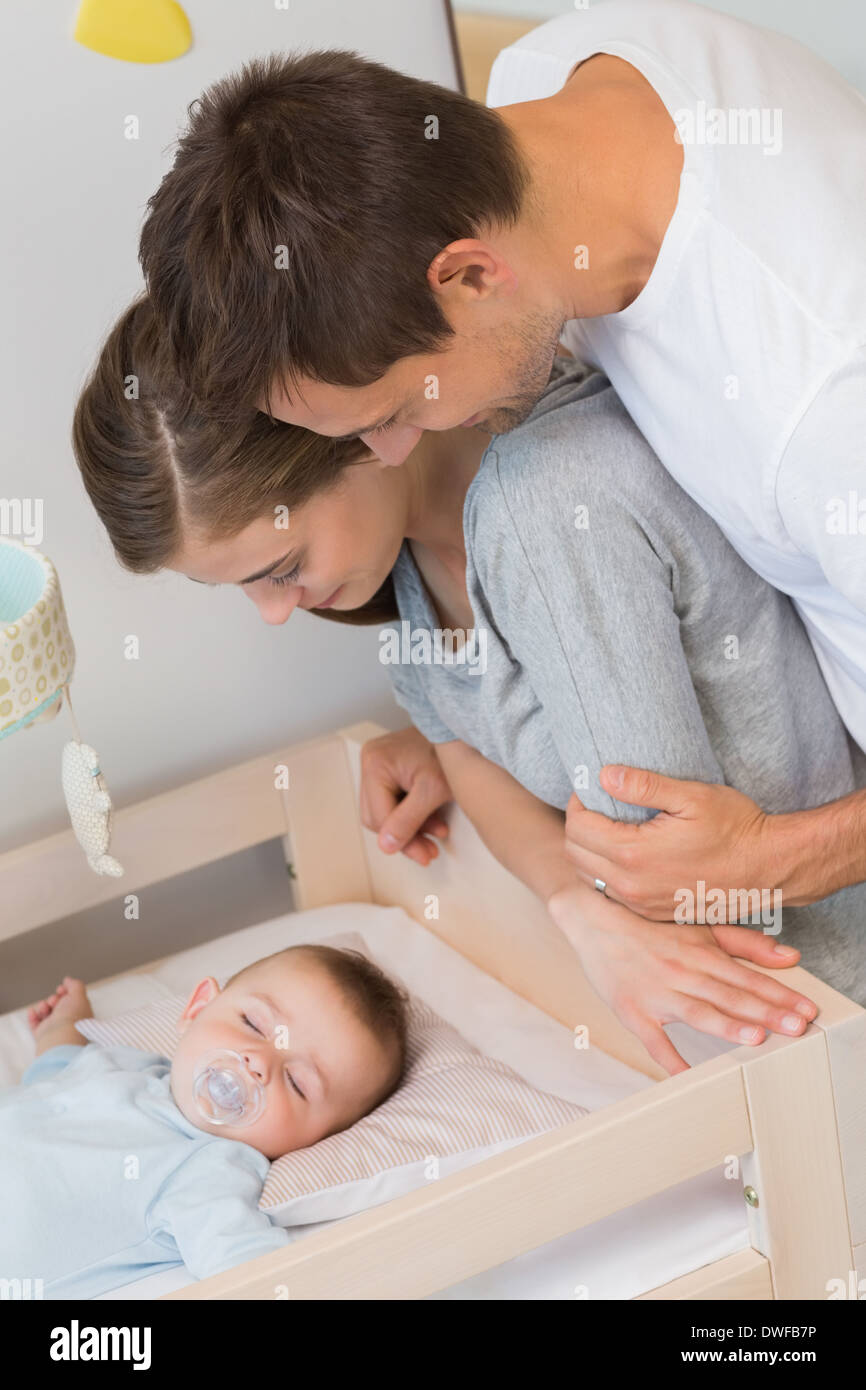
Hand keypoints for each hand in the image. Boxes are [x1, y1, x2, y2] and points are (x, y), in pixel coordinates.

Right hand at [359, 728, 450, 865]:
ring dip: (410, 828)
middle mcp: (369, 761)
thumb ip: (408, 820)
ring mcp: (376, 764)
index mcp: (375, 764)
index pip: (379, 817)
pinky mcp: (386, 768)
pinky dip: (411, 814)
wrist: (460, 731)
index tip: (424, 855)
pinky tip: (433, 822)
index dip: (401, 841)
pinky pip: (391, 800)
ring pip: (384, 812)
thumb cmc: (449, 752)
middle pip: (378, 816)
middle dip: (406, 836)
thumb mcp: (432, 790)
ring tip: (437, 835)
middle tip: (430, 851)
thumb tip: (386, 846)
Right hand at [547, 884, 815, 1073]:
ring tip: (756, 1037)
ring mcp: (656, 993)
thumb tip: (790, 957)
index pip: (747, 977)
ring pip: (697, 1011)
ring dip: (727, 1025)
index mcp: (700, 952)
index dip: (779, 994)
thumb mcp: (699, 926)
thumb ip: (746, 944)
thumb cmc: (650, 926)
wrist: (593, 920)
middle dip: (766, 1011)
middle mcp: (681, 972)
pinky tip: (689, 1076)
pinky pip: (654, 1040)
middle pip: (729, 995)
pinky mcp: (632, 1012)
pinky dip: (670, 1059)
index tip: (806, 1010)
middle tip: (797, 1027)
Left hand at [564, 768, 777, 920]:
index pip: (578, 828)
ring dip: (588, 851)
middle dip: (578, 825)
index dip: (578, 802)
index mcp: (634, 855)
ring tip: (607, 826)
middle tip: (595, 804)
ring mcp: (642, 905)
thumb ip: (644, 785)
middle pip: (575, 854)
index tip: (591, 787)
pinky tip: (624, 853)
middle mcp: (632, 886)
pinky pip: (611, 894)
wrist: (769, 868)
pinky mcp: (653, 913)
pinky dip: (605, 873)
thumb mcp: (692, 797)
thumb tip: (604, 774)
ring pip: (589, 877)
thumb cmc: (735, 828)